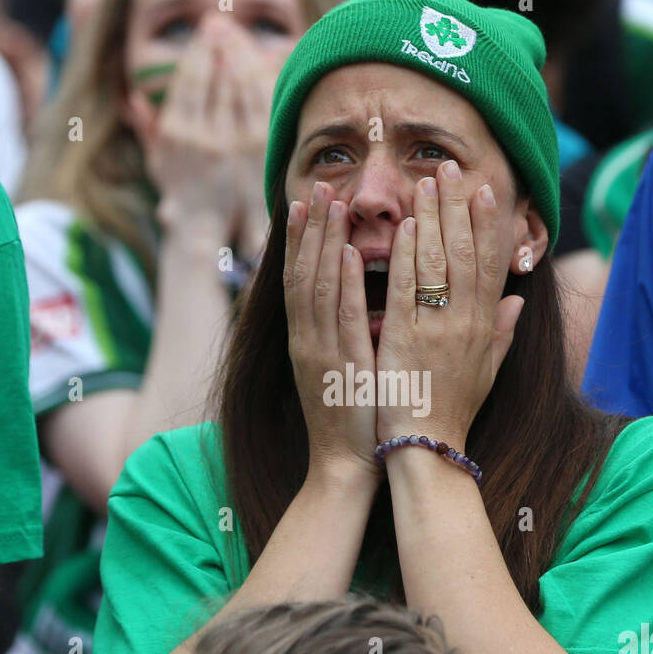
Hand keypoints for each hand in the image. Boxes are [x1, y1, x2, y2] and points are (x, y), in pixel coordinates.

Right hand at [130, 19, 268, 243]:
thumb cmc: (182, 197)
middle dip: (214, 44)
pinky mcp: (253, 148)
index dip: (194, 53)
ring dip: (235, 54)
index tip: (202, 34)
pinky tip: (257, 61)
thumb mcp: (158, 164)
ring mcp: (227, 140)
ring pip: (233, 84)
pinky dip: (256, 78)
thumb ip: (148, 130)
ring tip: (237, 34)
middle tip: (218, 21)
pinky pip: (256, 102)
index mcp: (173, 132)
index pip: (186, 81)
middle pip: (209, 76)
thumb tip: (134, 100)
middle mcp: (198, 133)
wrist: (208, 228)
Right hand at [284, 182, 380, 482]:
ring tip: (329, 202)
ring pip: (317, 286)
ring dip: (323, 242)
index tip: (306, 202)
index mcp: (307, 340)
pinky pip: (341, 318)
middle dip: (309, 228)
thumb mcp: (343, 369)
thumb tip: (354, 300)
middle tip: (317, 186)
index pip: (299, 278)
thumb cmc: (352, 420)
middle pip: (302, 272)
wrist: (344, 467)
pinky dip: (341, 284)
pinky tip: (346, 253)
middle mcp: (307, 340)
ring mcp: (320, 352)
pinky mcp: (341, 367)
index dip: (301, 239)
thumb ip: (346, 332)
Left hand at [375, 160, 523, 448]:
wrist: (429, 447)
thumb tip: (516, 301)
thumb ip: (501, 332)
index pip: (488, 264)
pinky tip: (403, 227)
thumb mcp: (486, 370)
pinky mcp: (404, 339)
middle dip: (459, 207)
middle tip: (453, 168)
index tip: (485, 190)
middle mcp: (464, 322)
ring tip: (426, 182)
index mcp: (482, 326)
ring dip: (432, 219)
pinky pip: (406, 290)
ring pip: (437, 264)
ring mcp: (436, 329)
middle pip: (465, 253)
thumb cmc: (453, 410)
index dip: (487, 224)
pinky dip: (405, 257)